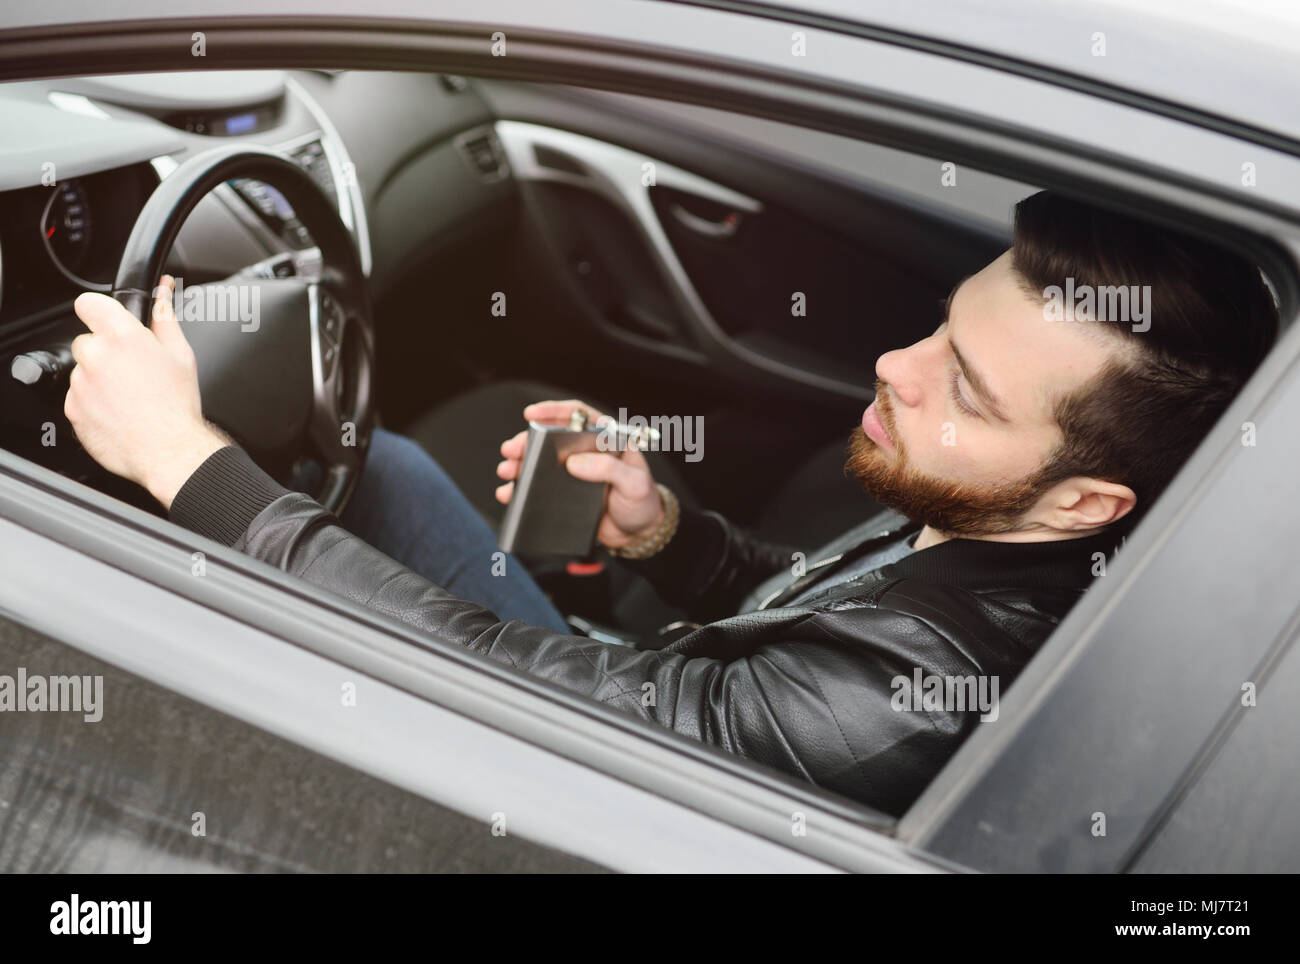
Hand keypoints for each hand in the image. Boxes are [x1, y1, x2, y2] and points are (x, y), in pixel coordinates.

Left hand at [65, 275, 229, 509]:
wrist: (168, 450)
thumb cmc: (177, 406)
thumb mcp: (181, 355)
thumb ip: (165, 318)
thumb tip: (163, 292)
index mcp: (123, 337)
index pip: (89, 303)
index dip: (100, 311)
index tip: (108, 320)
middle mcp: (96, 356)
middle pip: (88, 341)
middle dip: (105, 351)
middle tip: (132, 369)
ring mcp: (80, 384)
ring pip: (83, 370)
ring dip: (99, 378)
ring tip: (129, 396)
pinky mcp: (73, 408)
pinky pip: (78, 396)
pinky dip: (93, 401)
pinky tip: (119, 411)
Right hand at [496, 399, 664, 551]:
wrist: (639, 535)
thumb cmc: (642, 502)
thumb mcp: (634, 483)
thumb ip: (610, 469)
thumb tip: (574, 462)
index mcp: (605, 440)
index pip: (577, 416)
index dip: (554, 411)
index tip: (532, 414)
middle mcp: (586, 452)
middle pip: (550, 439)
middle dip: (526, 442)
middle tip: (510, 450)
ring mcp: (573, 473)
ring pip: (540, 462)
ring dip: (519, 464)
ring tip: (506, 470)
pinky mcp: (564, 495)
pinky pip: (539, 488)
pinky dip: (521, 489)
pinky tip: (508, 493)